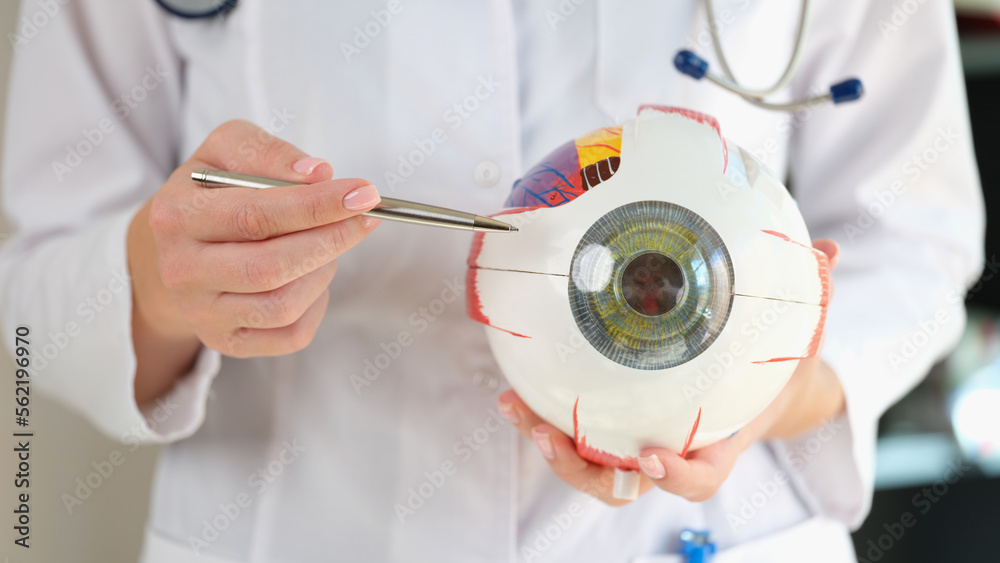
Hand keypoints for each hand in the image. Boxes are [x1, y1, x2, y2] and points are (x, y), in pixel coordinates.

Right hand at [128, 120, 380, 404]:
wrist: (172, 248)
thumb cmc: (212, 192)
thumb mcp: (225, 151)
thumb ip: (267, 152)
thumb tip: (317, 173)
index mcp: (176, 216)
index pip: (255, 215)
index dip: (316, 206)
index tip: (363, 194)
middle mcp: (182, 270)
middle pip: (272, 266)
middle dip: (331, 239)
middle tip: (365, 217)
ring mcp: (202, 313)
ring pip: (284, 304)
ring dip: (323, 270)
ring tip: (327, 243)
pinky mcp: (226, 341)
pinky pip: (291, 334)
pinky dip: (317, 304)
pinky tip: (312, 276)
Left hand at [497, 239, 843, 504]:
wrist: (762, 390)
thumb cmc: (776, 370)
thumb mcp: (801, 337)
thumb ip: (812, 299)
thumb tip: (830, 251)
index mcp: (720, 439)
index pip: (701, 475)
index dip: (677, 474)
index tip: (652, 456)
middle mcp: (674, 450)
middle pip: (624, 484)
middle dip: (583, 469)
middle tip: (551, 435)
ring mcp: (640, 443)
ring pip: (589, 466)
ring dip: (548, 443)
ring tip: (516, 408)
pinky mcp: (614, 426)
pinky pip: (575, 433)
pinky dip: (542, 416)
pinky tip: (514, 388)